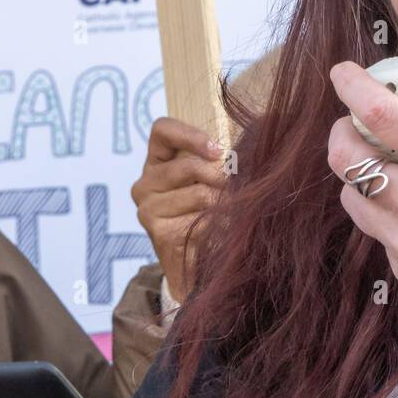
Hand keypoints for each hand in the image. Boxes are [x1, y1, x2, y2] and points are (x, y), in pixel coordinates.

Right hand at [131, 117, 225, 302]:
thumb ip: (220, 159)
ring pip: (199, 194)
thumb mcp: (211, 180)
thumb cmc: (208, 214)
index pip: (162, 130)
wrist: (197, 267)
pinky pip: (199, 220)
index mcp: (157, 161)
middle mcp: (145, 183)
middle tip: (238, 188)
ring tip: (234, 211)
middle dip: (221, 177)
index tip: (218, 150)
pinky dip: (219, 224)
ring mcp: (148, 209)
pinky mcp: (158, 233)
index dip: (191, 134)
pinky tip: (223, 231)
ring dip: (224, 203)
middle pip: (188, 166)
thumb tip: (251, 141)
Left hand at [327, 49, 397, 379]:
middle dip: (342, 131)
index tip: (343, 72)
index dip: (352, 86)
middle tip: (356, 122)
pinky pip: (376, 231)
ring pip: (352, 196)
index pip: (382, 115)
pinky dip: (384, 212)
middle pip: (346, 158)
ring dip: (359, 174)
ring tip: (386, 166)